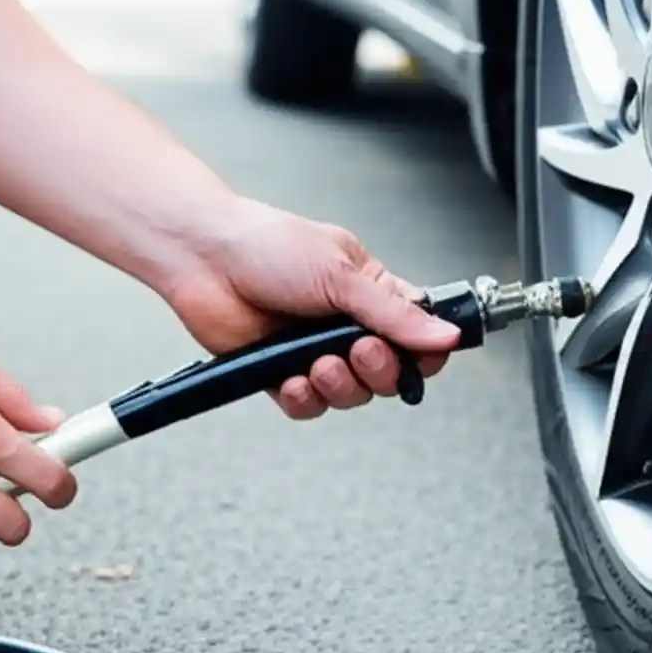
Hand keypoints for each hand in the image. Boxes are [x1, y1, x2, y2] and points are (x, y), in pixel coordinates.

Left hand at [160, 198, 461, 418]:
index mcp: (372, 292)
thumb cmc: (268, 247)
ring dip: (339, 385)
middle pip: (388, 375)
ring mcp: (313, 352)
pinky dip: (304, 398)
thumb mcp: (343, 276)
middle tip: (358, 351)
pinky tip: (292, 379)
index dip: (426, 353)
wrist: (205, 258)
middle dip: (379, 371)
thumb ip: (395, 314)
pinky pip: (308, 405)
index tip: (422, 357)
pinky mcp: (280, 373)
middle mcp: (346, 326)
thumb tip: (446, 335)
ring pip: (350, 394)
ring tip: (319, 363)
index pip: (418, 334)